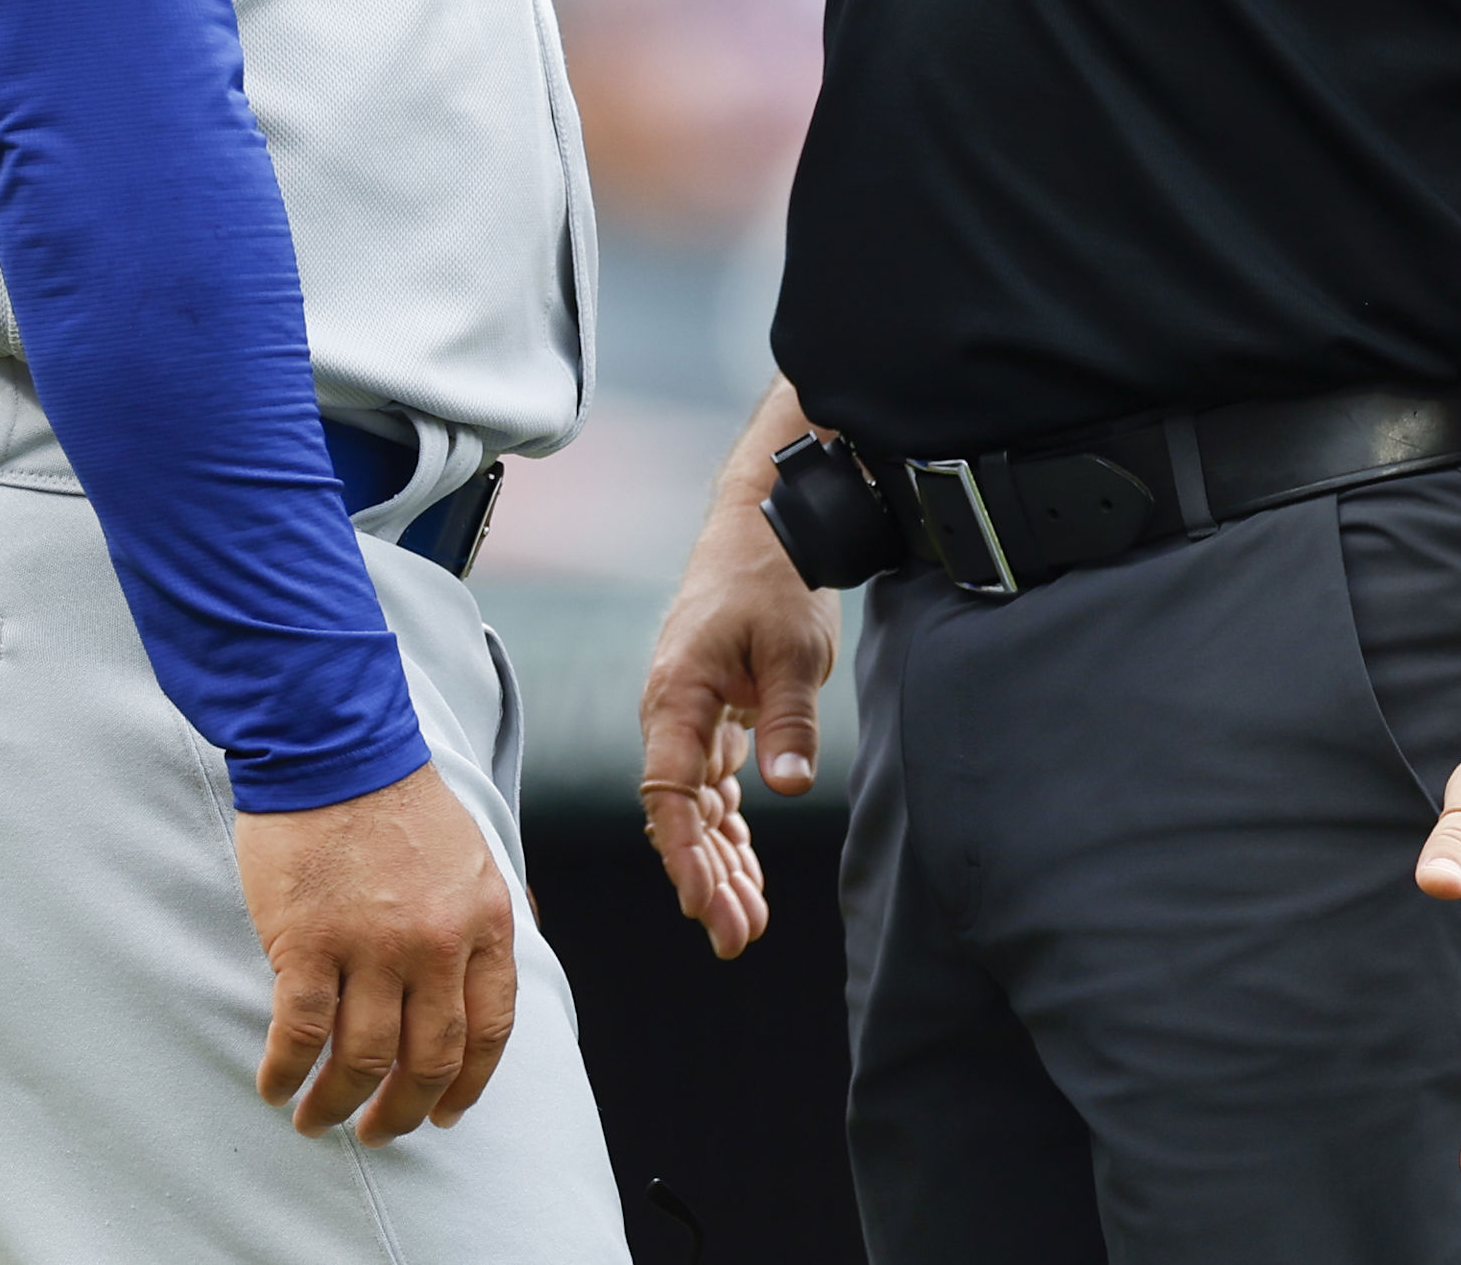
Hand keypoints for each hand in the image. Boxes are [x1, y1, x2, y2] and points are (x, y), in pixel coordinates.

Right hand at [233, 763, 518, 1143]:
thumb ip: (477, 920)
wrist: (332, 743)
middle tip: (378, 1133)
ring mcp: (373, 945)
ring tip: (317, 1120)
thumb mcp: (469, 855)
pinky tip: (274, 1086)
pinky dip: (286, 1072)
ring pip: (363, 1060)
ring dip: (337, 1104)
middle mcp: (437, 943)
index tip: (444, 1115)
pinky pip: (301, 1033)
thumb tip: (481, 985)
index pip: (489, 1029)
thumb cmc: (395, 797)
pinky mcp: (309, 942)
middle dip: (403, 1111)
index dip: (466, 1085)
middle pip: (429, 1058)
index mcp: (483, 920)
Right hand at [636, 493, 839, 959]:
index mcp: (677, 694)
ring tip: (747, 924)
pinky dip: (732, 828)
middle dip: (706, 878)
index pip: (668, 793)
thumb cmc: (773, 575)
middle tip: (737, 938)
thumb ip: (788, 720)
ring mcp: (692, 712)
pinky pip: (715, 784)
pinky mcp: (716, 710)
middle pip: (679, 813)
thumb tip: (788, 786)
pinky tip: (747, 872)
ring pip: (698, 806)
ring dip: (720, 862)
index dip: (684, 855)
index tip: (706, 904)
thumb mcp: (792, 648)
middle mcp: (673, 710)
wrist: (768, 522)